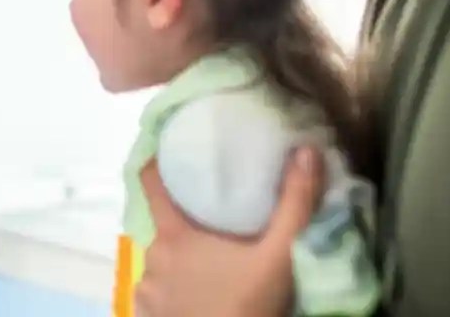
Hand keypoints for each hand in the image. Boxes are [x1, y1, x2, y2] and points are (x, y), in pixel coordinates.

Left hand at [133, 147, 324, 316]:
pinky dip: (174, 290)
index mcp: (174, 235)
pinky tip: (200, 296)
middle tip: (215, 218)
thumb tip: (305, 149)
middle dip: (185, 221)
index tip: (173, 151)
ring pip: (161, 261)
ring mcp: (144, 292)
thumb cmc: (249, 308)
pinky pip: (157, 292)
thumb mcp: (279, 257)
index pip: (151, 182)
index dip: (158, 163)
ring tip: (212, 265)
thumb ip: (294, 204)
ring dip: (181, 260)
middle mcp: (149, 258)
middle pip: (163, 224)